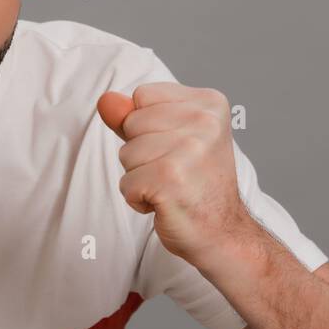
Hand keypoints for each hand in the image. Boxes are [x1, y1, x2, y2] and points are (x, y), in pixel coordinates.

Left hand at [97, 83, 252, 265]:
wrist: (223, 233)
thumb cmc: (196, 185)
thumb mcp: (170, 139)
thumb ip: (135, 116)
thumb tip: (106, 100)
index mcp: (209, 103)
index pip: (142, 96)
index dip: (147, 126)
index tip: (177, 148)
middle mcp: (204, 121)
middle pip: (131, 123)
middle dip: (141, 152)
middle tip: (176, 172)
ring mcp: (190, 149)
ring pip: (126, 154)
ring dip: (139, 177)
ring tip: (172, 187)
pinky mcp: (171, 179)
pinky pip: (126, 183)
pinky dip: (138, 199)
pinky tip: (166, 202)